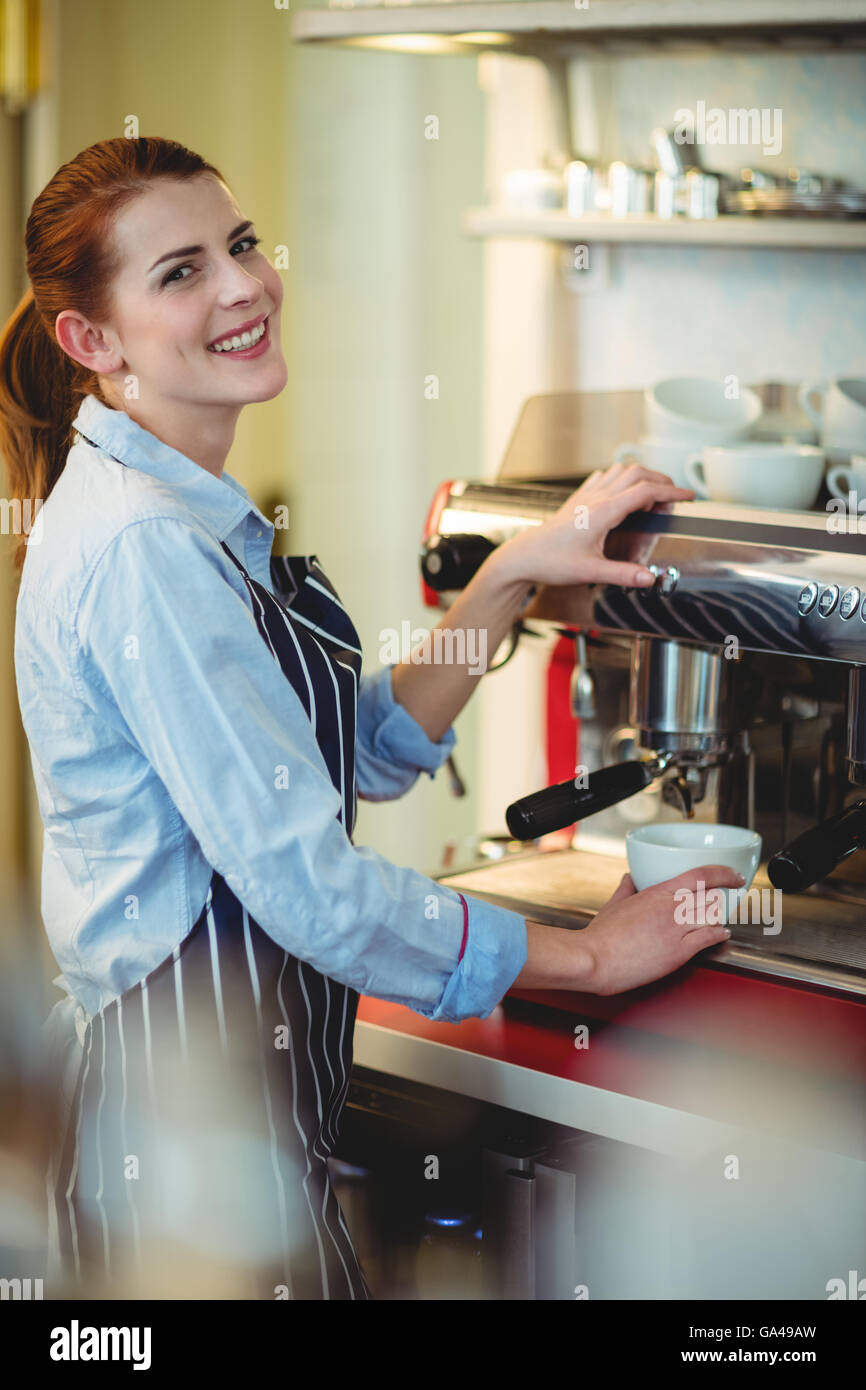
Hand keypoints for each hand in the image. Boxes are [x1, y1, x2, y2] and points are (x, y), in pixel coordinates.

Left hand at [491, 462, 693, 589]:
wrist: (524, 556)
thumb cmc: (551, 561)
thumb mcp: (592, 571)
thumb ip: (624, 574)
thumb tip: (649, 578)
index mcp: (604, 511)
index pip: (645, 491)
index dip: (671, 491)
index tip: (688, 495)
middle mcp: (596, 498)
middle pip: (637, 473)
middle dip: (661, 479)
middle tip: (675, 493)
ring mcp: (585, 496)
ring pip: (620, 470)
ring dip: (641, 475)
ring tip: (654, 490)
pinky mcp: (577, 499)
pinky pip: (603, 477)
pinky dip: (620, 477)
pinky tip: (622, 490)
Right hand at [578, 865, 741, 995]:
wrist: (595, 959)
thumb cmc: (601, 935)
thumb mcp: (614, 903)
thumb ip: (626, 888)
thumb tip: (630, 878)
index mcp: (657, 893)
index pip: (701, 874)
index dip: (723, 873)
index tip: (733, 875)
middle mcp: (671, 908)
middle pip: (712, 896)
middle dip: (724, 898)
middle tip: (730, 900)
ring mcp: (677, 930)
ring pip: (714, 916)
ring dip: (721, 917)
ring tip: (723, 918)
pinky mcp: (679, 952)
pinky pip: (709, 938)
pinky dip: (719, 934)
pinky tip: (721, 934)